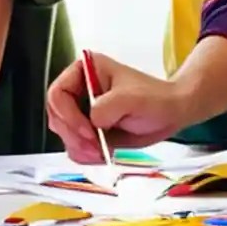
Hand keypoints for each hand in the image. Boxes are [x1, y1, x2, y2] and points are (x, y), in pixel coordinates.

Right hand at [47, 53, 190, 163]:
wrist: (170, 114)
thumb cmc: (155, 98)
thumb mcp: (130, 99)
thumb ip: (105, 108)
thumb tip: (91, 123)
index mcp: (84, 71)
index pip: (58, 94)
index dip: (68, 115)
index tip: (89, 131)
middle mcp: (79, 90)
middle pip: (56, 116)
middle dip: (73, 135)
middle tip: (94, 147)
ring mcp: (82, 112)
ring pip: (63, 134)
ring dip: (80, 147)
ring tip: (102, 151)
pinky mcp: (89, 131)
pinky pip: (75, 147)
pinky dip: (86, 154)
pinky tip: (104, 153)